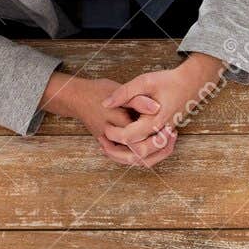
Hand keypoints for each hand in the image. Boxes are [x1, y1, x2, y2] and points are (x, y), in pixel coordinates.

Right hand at [41, 72, 170, 167]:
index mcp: (115, 122)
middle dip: (158, 149)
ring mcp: (108, 142)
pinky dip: (140, 153)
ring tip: (166, 141)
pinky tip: (153, 143)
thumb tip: (156, 107)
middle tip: (171, 137)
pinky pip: (125, 156)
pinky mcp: (108, 144)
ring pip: (132, 159)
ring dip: (152, 154)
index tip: (171, 128)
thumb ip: (137, 100)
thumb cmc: (97, 91)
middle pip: (138, 155)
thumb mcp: (119, 89)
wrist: (76, 97)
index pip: (141, 137)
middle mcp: (111, 136)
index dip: (160, 137)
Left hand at [101, 53, 225, 165]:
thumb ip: (125, 92)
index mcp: (156, 121)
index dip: (114, 134)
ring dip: (126, 158)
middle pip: (138, 155)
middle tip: (103, 139)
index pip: (131, 137)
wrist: (190, 84)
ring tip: (109, 148)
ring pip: (146, 160)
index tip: (105, 125)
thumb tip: (106, 104)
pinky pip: (151, 156)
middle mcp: (162, 133)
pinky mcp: (164, 138)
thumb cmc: (168, 81)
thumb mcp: (145, 81)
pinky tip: (123, 146)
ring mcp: (165, 138)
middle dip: (117, 151)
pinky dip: (135, 156)